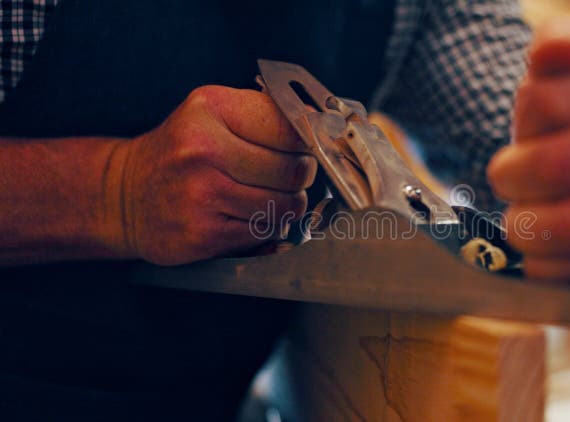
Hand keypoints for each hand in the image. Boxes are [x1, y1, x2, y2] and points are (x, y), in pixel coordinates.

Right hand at [107, 85, 315, 264]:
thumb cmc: (181, 153)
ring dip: (288, 205)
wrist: (124, 196)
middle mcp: (203, 149)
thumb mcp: (212, 115)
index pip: (291, 126)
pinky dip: (267, 226)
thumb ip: (264, 116)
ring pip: (286, 205)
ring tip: (268, 196)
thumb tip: (322, 131)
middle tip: (288, 176)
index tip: (306, 148)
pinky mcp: (205, 233)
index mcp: (210, 108)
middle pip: (294, 169)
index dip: (308, 141)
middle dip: (301, 176)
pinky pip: (266, 230)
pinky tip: (246, 215)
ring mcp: (203, 193)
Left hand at [487, 17, 569, 291]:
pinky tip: (545, 264)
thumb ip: (556, 45)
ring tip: (522, 227)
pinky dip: (563, 274)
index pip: (547, 104)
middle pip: (564, 166)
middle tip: (507, 193)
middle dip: (515, 186)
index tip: (512, 150)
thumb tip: (559, 52)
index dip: (515, 134)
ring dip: (533, 235)